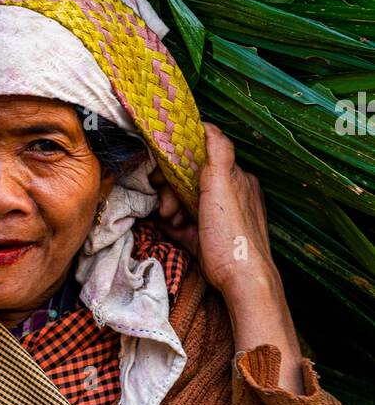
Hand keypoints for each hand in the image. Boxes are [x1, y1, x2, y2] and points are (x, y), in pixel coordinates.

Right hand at [150, 122, 273, 298]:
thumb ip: (218, 150)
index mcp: (238, 180)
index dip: (180, 164)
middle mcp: (231, 197)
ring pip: (185, 204)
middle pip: (191, 182)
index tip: (164, 174)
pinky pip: (185, 225)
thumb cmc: (233, 233)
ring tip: (171, 218)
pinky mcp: (208, 240)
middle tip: (167, 203)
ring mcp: (219, 220)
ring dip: (171, 209)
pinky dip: (175, 226)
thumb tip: (207, 124)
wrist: (240, 280)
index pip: (204, 160)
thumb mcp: (223, 182)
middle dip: (172, 190)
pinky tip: (174, 229)